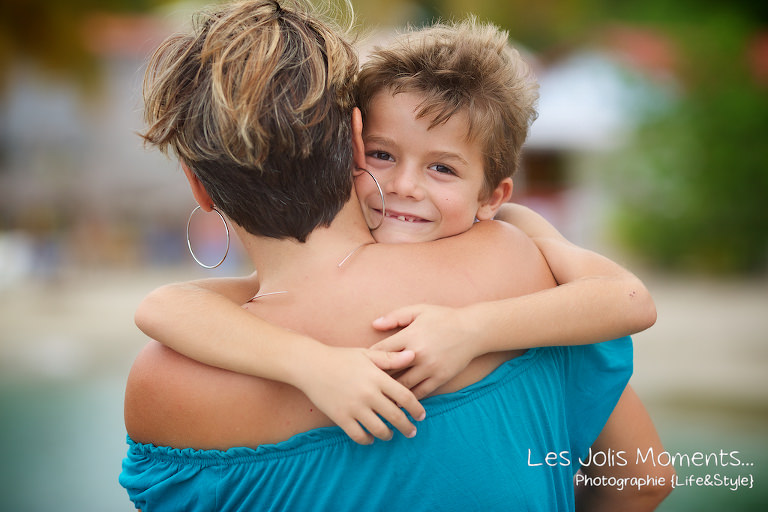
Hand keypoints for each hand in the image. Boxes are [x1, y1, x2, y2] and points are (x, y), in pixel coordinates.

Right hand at [292, 345, 425, 444]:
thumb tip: (414, 355)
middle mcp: (368, 394)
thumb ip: (390, 358)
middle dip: (407, 427)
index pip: (405, 397)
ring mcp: (354, 407)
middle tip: (412, 432)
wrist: (310, 365)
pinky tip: (370, 437)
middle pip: (396, 416)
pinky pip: (358, 435)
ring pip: (379, 429)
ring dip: (388, 435)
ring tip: (390, 434)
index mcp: (377, 377)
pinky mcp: (340, 417)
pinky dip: (367, 439)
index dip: (416, 409)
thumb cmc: (341, 358)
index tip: (421, 416)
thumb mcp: (367, 354)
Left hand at [371, 304, 476, 398]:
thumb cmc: (443, 317)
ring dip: (390, 391)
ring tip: (377, 396)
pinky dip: (408, 398)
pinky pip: (420, 393)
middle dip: (375, 378)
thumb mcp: (419, 310)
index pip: (380, 352)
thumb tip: (374, 324)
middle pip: (388, 371)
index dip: (368, 359)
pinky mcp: (440, 378)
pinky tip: (399, 401)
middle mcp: (418, 354)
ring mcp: (430, 368)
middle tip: (363, 384)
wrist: (473, 329)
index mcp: (409, 336)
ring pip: (402, 386)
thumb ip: (395, 317)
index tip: (360, 365)